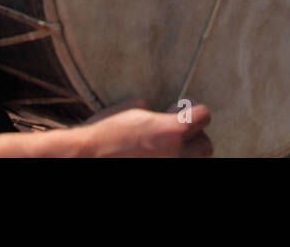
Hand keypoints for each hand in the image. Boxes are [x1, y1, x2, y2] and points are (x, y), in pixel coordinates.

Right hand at [77, 100, 211, 156]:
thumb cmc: (102, 134)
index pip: (204, 116)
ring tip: (167, 148)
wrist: (84, 158)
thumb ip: (148, 109)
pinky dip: (171, 162)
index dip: (194, 109)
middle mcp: (175, 154)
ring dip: (185, 153)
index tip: (182, 108)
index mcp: (171, 131)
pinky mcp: (160, 182)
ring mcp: (168, 169)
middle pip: (205, 145)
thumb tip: (150, 106)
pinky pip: (176, 169)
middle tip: (177, 132)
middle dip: (194, 136)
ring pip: (195, 162)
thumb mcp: (128, 112)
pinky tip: (154, 158)